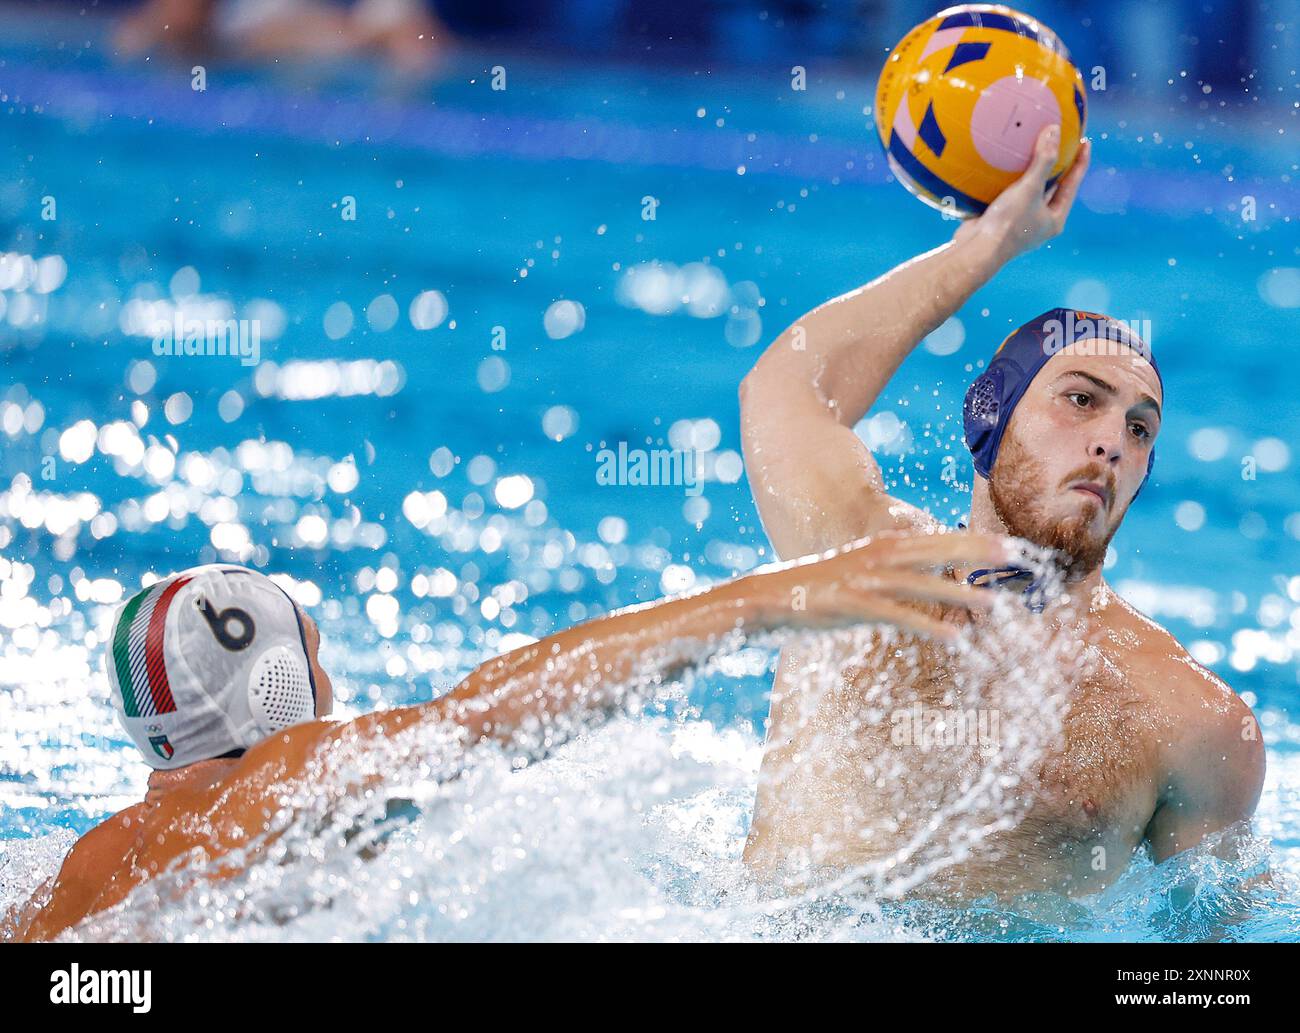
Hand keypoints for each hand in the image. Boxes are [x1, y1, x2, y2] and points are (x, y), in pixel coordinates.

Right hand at [745, 531, 1027, 642]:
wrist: (763, 596)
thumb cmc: (813, 591)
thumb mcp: (856, 578)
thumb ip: (889, 581)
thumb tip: (920, 592)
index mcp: (878, 546)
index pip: (933, 540)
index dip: (970, 541)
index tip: (1004, 544)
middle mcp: (875, 556)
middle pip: (934, 552)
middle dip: (975, 553)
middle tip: (1016, 555)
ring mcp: (863, 579)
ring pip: (921, 582)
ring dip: (959, 593)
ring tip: (993, 603)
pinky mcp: (851, 604)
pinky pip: (896, 615)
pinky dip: (926, 624)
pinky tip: (953, 636)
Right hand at [954, 124, 1090, 262]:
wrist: (976, 250)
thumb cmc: (1008, 223)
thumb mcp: (1030, 189)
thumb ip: (1043, 160)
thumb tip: (1054, 130)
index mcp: (1055, 219)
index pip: (1073, 184)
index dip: (1080, 162)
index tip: (1084, 141)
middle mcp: (1040, 222)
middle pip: (1054, 188)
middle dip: (1056, 167)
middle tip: (1060, 143)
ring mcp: (1020, 223)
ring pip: (1030, 192)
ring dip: (1030, 173)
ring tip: (1031, 150)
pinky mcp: (1001, 221)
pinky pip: (1009, 195)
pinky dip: (1008, 180)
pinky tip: (1003, 165)